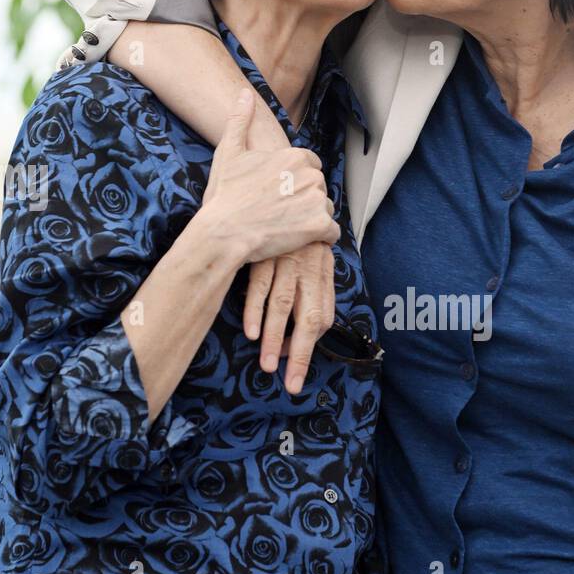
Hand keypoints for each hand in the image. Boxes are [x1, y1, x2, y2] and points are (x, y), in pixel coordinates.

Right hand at [201, 89, 338, 262]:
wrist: (224, 232)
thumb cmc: (225, 194)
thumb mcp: (229, 152)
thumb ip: (240, 121)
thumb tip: (245, 93)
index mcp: (294, 157)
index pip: (311, 166)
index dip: (295, 180)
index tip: (278, 193)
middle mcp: (311, 176)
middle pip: (318, 188)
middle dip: (304, 199)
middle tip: (278, 211)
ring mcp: (317, 201)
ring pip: (325, 209)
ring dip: (312, 218)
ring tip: (285, 226)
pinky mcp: (319, 226)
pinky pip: (332, 233)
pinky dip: (320, 237)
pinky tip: (300, 239)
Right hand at [244, 243, 335, 393]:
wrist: (286, 191)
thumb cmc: (297, 234)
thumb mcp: (312, 257)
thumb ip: (312, 289)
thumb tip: (300, 328)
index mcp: (322, 274)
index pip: (323, 317)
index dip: (311, 344)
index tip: (296, 365)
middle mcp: (308, 270)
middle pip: (308, 319)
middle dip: (300, 355)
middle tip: (291, 383)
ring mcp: (286, 261)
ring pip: (282, 306)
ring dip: (275, 338)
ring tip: (267, 365)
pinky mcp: (265, 253)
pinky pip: (259, 286)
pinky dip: (254, 310)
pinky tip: (251, 332)